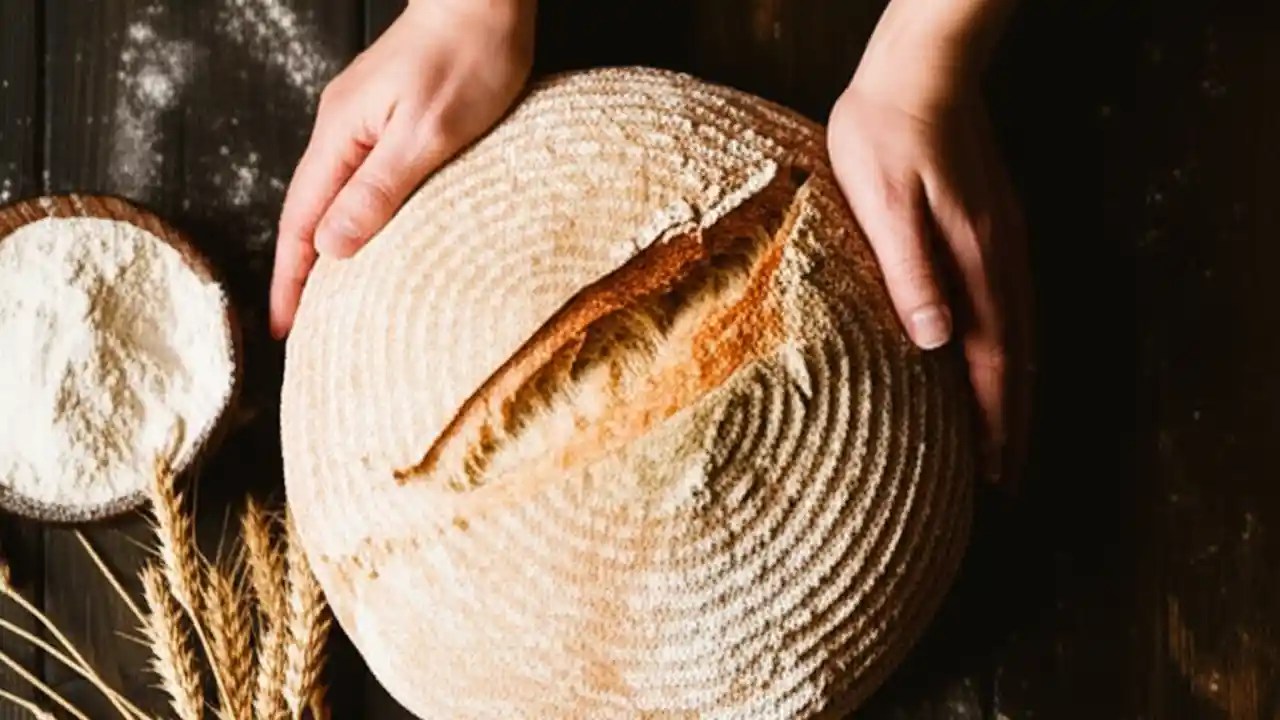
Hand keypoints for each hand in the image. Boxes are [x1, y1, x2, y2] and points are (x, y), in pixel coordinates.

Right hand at [270, 0, 535, 337]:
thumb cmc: (466, 58)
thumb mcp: (427, 134)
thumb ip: (378, 190)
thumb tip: (331, 247)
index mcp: (340, 137)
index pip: (302, 222)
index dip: (291, 280)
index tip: (281, 328)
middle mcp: (341, 129)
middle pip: (309, 213)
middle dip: (302, 273)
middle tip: (301, 328)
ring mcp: (363, 120)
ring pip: (335, 196)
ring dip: (329, 247)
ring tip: (333, 298)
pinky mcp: (390, 116)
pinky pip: (361, 179)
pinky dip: (357, 217)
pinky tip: (372, 236)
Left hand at [827, 20, 1030, 484]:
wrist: (920, 70)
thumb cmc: (887, 133)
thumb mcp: (884, 203)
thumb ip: (911, 272)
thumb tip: (937, 343)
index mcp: (975, 262)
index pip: (993, 362)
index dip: (996, 422)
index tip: (998, 474)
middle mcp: (1000, 259)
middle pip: (1016, 358)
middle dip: (1011, 421)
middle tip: (1008, 476)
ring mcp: (1002, 242)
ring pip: (1018, 335)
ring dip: (1013, 390)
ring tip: (1005, 434)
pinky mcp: (992, 227)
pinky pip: (1010, 306)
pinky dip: (1009, 348)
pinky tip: (994, 358)